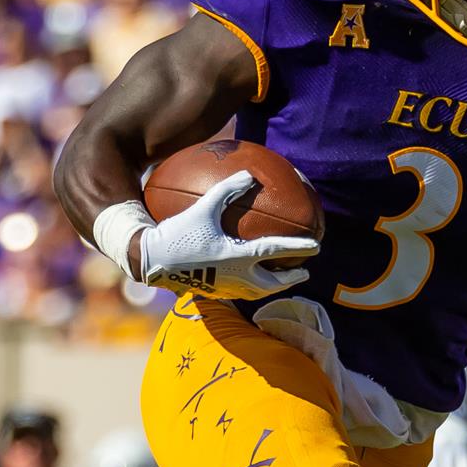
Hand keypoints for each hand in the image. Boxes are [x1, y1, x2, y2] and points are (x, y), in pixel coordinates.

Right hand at [134, 170, 319, 299]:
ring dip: (273, 285)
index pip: (276, 252)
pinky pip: (240, 291)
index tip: (317, 246)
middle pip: (273, 284)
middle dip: (291, 278)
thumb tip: (251, 174)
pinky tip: (247, 275)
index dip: (298, 248)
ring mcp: (224, 288)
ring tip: (281, 277)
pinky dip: (252, 285)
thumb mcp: (203, 208)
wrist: (150, 262)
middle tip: (304, 270)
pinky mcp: (211, 292)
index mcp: (237, 258)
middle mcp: (235, 278)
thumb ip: (227, 189)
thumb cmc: (176, 233)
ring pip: (257, 292)